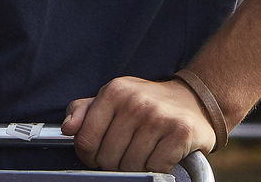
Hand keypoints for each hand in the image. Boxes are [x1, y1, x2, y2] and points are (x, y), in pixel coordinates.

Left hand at [62, 77, 215, 171]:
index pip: (86, 140)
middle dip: (113, 164)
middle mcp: (136, 101)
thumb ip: (83, 111)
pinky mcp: (180, 132)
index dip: (89, 156)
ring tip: (142, 153)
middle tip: (124, 155)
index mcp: (114, 91)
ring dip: (135, 167)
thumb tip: (68, 128)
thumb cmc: (146, 104)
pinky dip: (155, 169)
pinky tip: (159, 155)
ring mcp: (159, 116)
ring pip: (130, 166)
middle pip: (107, 157)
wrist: (193, 101)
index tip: (99, 155)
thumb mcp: (113, 98)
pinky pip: (155, 168)